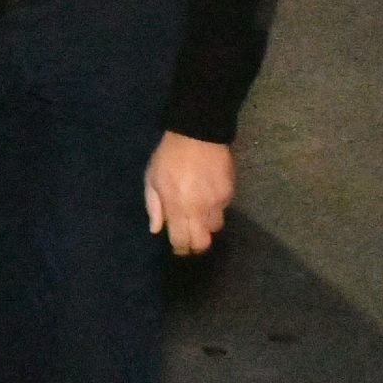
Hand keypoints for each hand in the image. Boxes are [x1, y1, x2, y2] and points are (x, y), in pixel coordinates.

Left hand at [144, 131, 235, 255]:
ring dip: (206, 225)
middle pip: (203, 242)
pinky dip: (216, 208)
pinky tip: (208, 196)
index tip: (178, 248)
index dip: (180, 249)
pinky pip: (224, 209)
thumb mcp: (152, 178)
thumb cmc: (169, 156)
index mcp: (178, 207)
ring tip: (198, 215)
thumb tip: (156, 229)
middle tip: (190, 238)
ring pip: (216, 227)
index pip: (182, 241)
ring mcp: (218, 201)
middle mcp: (200, 209)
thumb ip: (154, 206)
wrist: (198, 133)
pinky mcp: (230, 191)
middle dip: (196, 244)